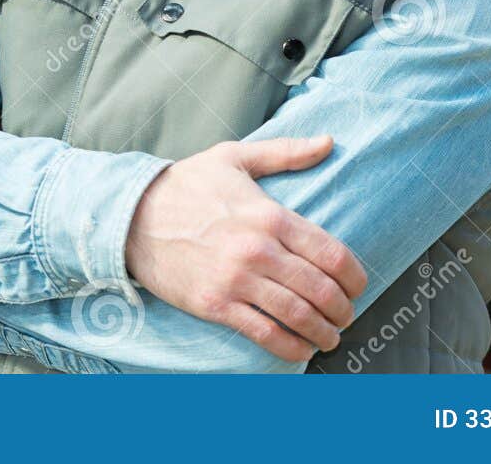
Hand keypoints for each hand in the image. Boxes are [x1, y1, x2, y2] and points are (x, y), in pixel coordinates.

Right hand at [124, 135, 366, 362]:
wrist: (130, 214)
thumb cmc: (185, 184)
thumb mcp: (234, 157)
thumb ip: (285, 152)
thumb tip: (327, 142)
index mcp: (270, 215)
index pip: (333, 254)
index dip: (356, 277)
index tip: (359, 286)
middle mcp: (258, 250)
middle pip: (322, 290)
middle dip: (343, 309)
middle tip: (346, 315)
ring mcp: (236, 280)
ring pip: (298, 316)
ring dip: (323, 332)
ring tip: (329, 336)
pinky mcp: (216, 304)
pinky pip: (264, 334)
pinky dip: (290, 347)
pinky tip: (300, 348)